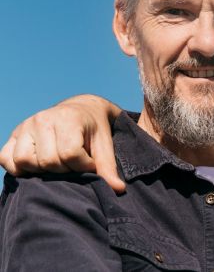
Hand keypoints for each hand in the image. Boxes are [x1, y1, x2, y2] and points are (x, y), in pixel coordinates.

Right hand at [0, 94, 125, 192]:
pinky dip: (19, 168)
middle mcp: (42, 119)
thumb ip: (108, 167)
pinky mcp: (13, 135)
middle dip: (64, 170)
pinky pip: (6, 159)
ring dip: (41, 170)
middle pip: (48, 161)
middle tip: (74, 165)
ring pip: (25, 161)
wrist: (81, 109)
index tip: (89, 164)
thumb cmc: (94, 129)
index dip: (82, 166)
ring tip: (57, 165)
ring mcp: (25, 126)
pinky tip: (37, 167)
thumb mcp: (105, 144)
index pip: (69, 154)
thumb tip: (118, 189)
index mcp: (67, 118)